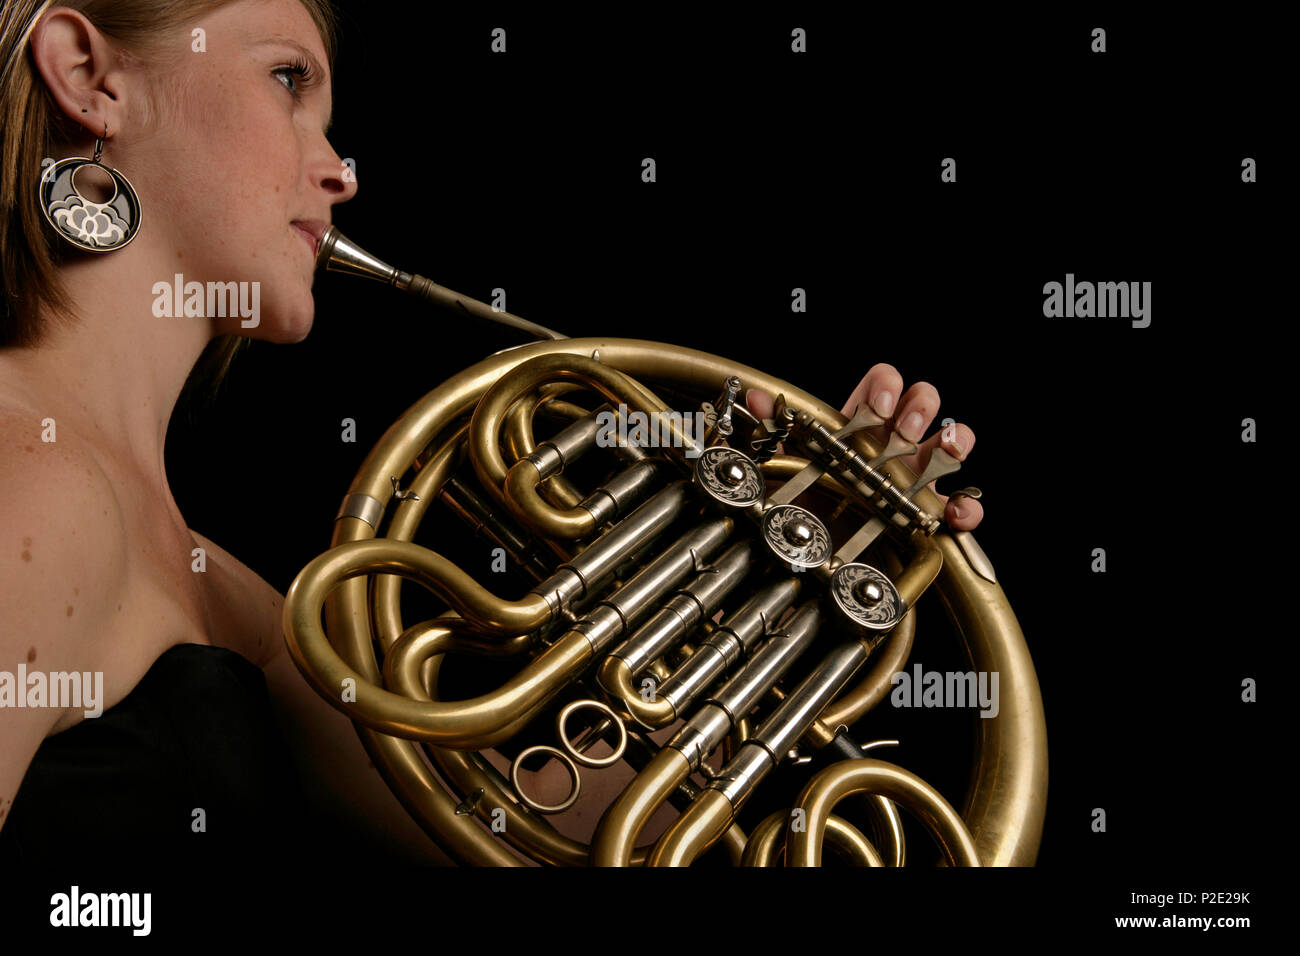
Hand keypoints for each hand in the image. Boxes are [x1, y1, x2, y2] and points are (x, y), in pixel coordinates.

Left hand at [745, 363, 982, 530]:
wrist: (822, 556)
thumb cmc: (811, 502)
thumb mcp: (787, 469)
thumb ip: (773, 434)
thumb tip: (756, 399)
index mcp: (863, 426)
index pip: (883, 385)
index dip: (886, 385)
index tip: (878, 406)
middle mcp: (895, 445)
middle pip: (922, 401)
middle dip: (919, 406)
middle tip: (904, 431)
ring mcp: (918, 476)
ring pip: (953, 441)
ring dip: (954, 439)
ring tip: (943, 452)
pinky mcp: (932, 514)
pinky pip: (965, 505)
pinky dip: (968, 507)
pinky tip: (955, 512)